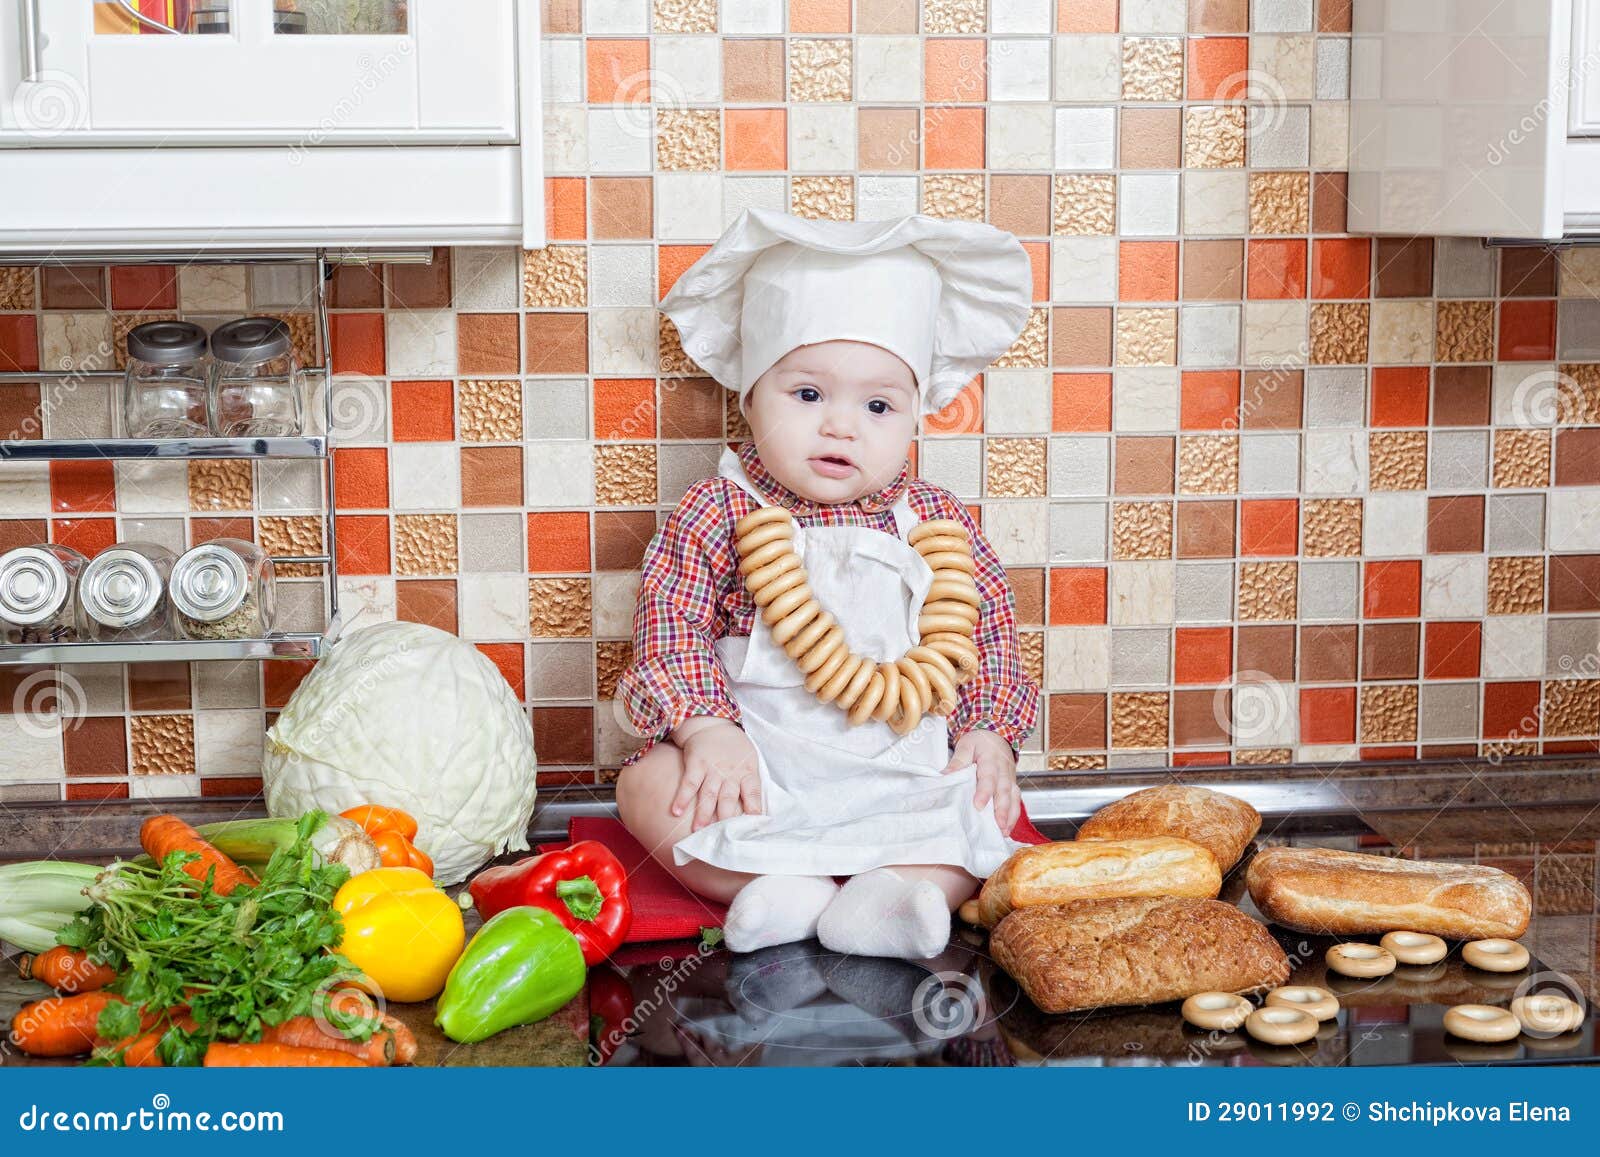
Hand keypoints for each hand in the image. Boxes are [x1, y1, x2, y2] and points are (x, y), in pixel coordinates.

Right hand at [671, 717, 762, 831]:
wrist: (713, 724)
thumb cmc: (734, 748)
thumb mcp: (750, 761)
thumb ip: (750, 784)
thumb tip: (755, 813)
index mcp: (747, 772)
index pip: (753, 793)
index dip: (754, 809)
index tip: (753, 827)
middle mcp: (730, 772)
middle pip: (728, 797)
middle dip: (725, 818)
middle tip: (722, 837)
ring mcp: (712, 768)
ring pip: (708, 793)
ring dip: (703, 813)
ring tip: (698, 830)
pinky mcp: (696, 764)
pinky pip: (689, 782)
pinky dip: (682, 797)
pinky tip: (676, 811)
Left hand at [941, 729, 1019, 836]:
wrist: (997, 734)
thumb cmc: (981, 741)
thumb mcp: (966, 745)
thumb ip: (958, 761)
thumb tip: (945, 775)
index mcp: (991, 760)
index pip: (988, 777)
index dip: (984, 792)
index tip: (978, 805)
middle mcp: (1004, 770)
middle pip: (1004, 791)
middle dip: (1002, 810)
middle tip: (998, 825)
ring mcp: (1010, 779)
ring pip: (1014, 798)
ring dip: (1010, 815)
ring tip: (1004, 831)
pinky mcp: (1012, 785)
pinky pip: (1016, 801)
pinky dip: (1014, 815)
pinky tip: (1007, 828)